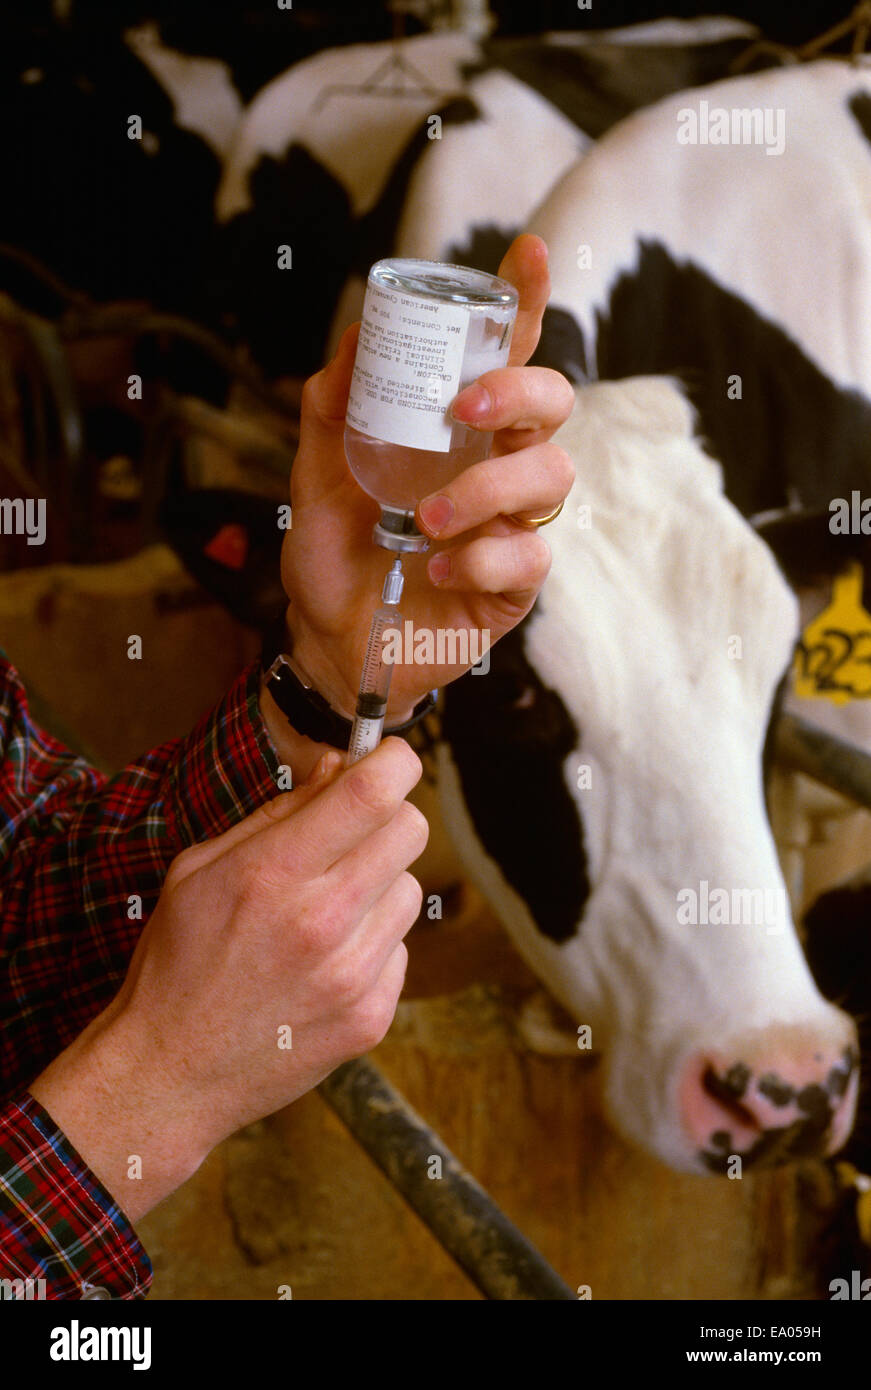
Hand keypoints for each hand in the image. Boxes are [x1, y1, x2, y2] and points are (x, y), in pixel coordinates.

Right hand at [28, 739, 426, 1221]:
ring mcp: (353, 975)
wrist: (171, 1073)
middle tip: (353, 835)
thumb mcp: (202, 868)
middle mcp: (322, 922)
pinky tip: (327, 963)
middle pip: (411, 830)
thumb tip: (341, 764)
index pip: (371, 793)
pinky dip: (374, 945)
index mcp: (273, 873)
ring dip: (379, 886)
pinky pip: (403, 950)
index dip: (395, 761)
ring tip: (326, 912)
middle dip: (389, 818)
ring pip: (411, 889)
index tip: (390, 759)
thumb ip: (279, 812)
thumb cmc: (179, 961)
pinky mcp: (372, 1017)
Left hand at [278, 233, 574, 724]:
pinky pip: (531, 556)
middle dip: (521, 393)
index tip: (523, 254)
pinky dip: (483, 558)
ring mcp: (513, 524)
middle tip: (466, 409)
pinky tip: (439, 571)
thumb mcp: (315, 474)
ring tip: (426, 520)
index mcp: (457, 431)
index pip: (505, 358)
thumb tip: (353, 338)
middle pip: (554, 403)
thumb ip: (331, 408)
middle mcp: (496, 466)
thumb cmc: (334, 555)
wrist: (331, 643)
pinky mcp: (517, 584)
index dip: (524, 305)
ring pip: (551, 476)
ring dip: (488, 489)